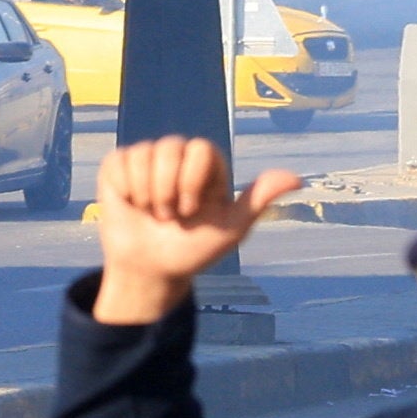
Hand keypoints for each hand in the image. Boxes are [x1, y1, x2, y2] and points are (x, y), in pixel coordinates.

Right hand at [94, 135, 303, 327]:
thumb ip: (259, 200)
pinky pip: (119, 161)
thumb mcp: (231, 229)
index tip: (192, 210)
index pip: (201, 148)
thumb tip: (298, 179)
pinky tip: (132, 204)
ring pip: (143, 153)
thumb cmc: (195, 249)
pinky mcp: (119, 167)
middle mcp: (179, 156)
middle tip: (170, 217)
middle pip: (171, 146)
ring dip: (146, 192)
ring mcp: (148, 159)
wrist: (153, 271)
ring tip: (152, 213)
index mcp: (208, 166)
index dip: (192, 181)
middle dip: (167, 189)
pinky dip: (124, 188)